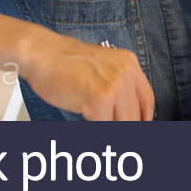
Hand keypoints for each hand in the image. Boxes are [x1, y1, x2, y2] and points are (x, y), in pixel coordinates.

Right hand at [20, 28, 154, 119]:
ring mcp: (114, 87)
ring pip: (123, 123)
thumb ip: (116, 85)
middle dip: (126, 129)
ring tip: (99, 130)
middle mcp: (126, 74)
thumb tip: (123, 112)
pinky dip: (98, 132)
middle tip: (116, 136)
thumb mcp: (101, 66)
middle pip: (135, 115)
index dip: (145, 119)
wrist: (44, 54)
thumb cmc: (65, 62)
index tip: (141, 128)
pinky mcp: (100, 100)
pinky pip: (105, 127)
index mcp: (129, 63)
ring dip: (112, 132)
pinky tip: (89, 127)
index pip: (147, 99)